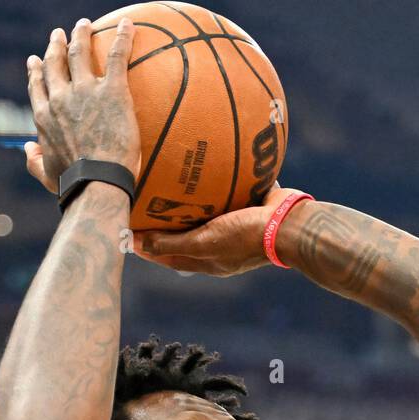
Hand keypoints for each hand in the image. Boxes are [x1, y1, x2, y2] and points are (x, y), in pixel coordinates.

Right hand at [24, 17, 140, 196]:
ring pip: (80, 52)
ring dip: (81, 35)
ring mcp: (85, 91)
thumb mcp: (47, 176)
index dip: (37, 71)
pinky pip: (118, 56)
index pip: (38, 86)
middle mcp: (60, 98)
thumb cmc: (73, 185)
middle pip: (55, 63)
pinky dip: (124, 37)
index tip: (36, 61)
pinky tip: (129, 24)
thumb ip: (35, 161)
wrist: (96, 183)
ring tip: (84, 25)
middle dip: (55, 45)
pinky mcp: (112, 91)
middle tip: (58, 34)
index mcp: (44, 117)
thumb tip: (27, 149)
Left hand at [129, 185, 303, 276]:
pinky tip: (208, 160)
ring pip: (208, 212)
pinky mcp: (251, 205)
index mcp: (209, 260)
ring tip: (173, 181)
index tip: (128, 233)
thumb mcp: (204, 242)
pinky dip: (218, 180)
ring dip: (192, 201)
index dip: (149, 248)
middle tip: (147, 204)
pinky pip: (229, 191)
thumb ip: (172, 243)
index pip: (170, 256)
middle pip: (187, 235)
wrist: (290, 225)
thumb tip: (137, 243)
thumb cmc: (247, 237)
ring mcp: (237, 226)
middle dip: (168, 223)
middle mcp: (221, 245)